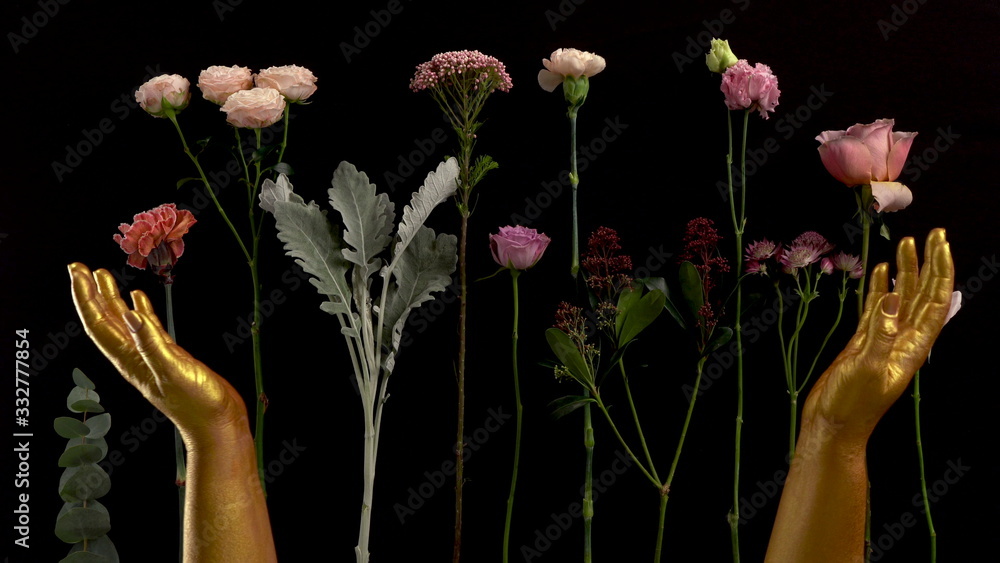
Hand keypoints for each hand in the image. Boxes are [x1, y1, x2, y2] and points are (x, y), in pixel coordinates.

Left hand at [68, 263, 247, 444]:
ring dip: (111, 299)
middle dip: (90, 293)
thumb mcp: (172, 370)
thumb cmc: (196, 403)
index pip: (99, 324)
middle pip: (105, 320)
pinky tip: (139, 298)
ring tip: (103, 276)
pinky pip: (147, 328)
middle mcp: (135, 356)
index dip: (85, 297)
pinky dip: (141, 310)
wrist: (217, 422)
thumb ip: (151, 343)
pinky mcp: (169, 356)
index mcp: (130, 359)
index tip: (78, 272)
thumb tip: (131, 314)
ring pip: (124, 322)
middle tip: (79, 267)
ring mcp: (151, 356)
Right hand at [802, 229, 953, 444]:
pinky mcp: (864, 343)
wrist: (832, 425)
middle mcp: (904, 340)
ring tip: (905, 244)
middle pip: (923, 295)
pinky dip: (881, 289)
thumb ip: (881, 332)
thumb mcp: (867, 366)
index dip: (939, 270)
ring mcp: (884, 340)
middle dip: (929, 263)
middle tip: (932, 234)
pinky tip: (881, 272)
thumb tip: (895, 296)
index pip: (934, 301)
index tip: (939, 242)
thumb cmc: (851, 404)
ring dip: (907, 271)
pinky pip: (877, 309)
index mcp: (913, 347)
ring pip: (902, 298)